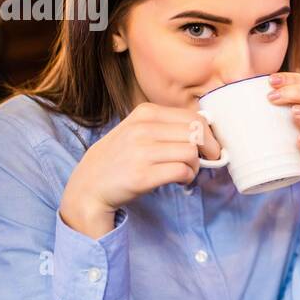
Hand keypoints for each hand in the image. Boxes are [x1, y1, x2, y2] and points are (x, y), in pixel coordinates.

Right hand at [60, 102, 221, 237]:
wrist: (89, 186)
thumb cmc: (120, 158)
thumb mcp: (138, 130)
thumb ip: (167, 126)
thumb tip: (207, 129)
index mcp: (145, 113)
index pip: (193, 116)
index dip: (209, 133)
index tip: (210, 146)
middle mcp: (142, 129)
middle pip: (197, 133)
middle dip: (208, 149)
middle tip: (205, 161)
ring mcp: (141, 152)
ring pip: (191, 152)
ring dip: (196, 166)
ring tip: (186, 172)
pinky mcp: (142, 175)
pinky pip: (182, 171)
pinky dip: (188, 178)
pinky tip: (180, 181)